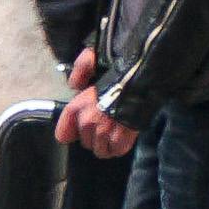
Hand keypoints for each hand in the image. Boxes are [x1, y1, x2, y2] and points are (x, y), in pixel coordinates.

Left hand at [56, 43, 136, 160]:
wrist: (144, 80)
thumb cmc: (121, 70)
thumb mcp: (94, 57)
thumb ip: (80, 68)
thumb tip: (74, 83)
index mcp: (80, 104)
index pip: (64, 128)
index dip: (66, 132)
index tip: (68, 136)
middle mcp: (89, 121)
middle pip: (84, 140)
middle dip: (91, 134)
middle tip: (102, 123)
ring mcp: (105, 133)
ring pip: (99, 149)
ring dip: (104, 143)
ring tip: (112, 131)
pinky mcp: (121, 141)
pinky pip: (114, 151)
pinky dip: (117, 148)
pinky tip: (121, 137)